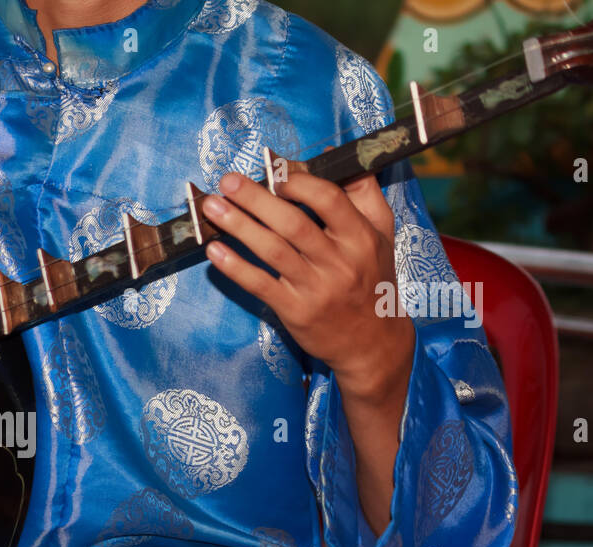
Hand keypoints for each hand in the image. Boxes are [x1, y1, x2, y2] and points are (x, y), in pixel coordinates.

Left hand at [201, 169, 413, 399]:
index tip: (272, 170)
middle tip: (227, 180)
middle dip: (256, 198)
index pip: (328, 199)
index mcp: (361, 237)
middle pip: (293, 223)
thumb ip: (363, 193)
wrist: (372, 342)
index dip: (297, 181)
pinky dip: (235, 267)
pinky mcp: (295, 311)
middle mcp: (339, 262)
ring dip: (239, 226)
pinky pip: (260, 285)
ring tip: (212, 208)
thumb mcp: (381, 233)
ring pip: (272, 251)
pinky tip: (214, 251)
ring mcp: (316, 288)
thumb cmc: (372, 279)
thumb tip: (332, 157)